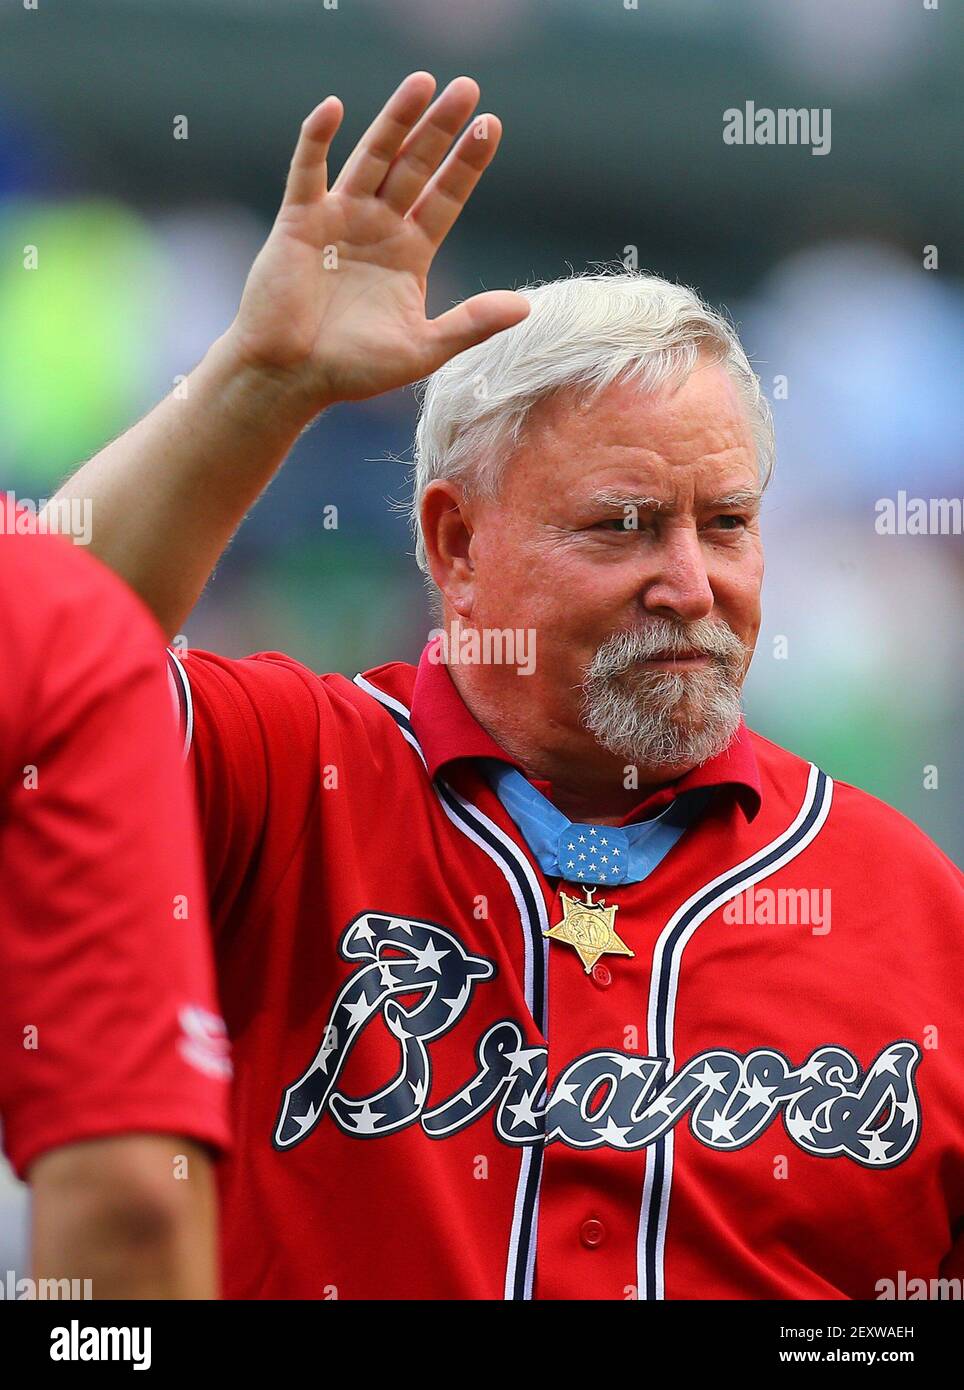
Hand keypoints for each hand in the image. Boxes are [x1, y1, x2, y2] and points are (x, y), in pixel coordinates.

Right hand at [227, 72, 529, 413]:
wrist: (290, 378)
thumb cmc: (352, 370)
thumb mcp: (422, 348)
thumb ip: (471, 324)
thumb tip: (526, 306)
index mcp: (408, 253)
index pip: (445, 196)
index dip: (467, 163)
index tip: (492, 125)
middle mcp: (377, 227)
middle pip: (415, 166)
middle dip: (440, 129)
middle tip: (467, 88)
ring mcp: (338, 219)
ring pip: (372, 157)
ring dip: (395, 120)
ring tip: (422, 82)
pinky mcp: (299, 221)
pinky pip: (308, 170)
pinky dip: (318, 139)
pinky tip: (334, 107)